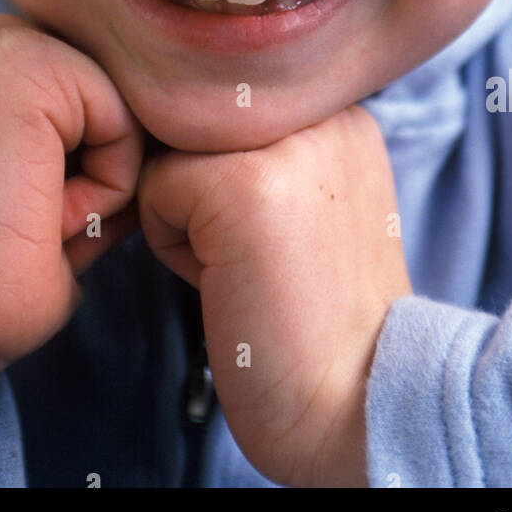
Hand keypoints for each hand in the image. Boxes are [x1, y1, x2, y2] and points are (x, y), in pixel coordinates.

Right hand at [0, 12, 143, 395]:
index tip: (45, 197)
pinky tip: (50, 208)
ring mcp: (5, 39)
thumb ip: (110, 116)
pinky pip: (124, 122)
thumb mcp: (73, 166)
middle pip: (134, 85)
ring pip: (134, 102)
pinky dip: (108, 184)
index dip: (110, 153)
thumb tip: (186, 96)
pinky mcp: (23, 65)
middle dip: (116, 159)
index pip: (121, 79)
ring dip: (112, 175)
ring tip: (47, 208)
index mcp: (2, 47)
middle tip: (46, 209)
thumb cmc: (20, 252)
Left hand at [138, 103, 410, 486]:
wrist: (357, 403)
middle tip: (265, 259)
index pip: (229, 107)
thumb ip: (267, 147)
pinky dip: (174, 249)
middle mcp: (323, 109)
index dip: (227, 181)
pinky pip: (154, 190)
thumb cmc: (318, 317)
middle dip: (205, 194)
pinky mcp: (241, 183)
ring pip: (172, 152)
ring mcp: (285, 141)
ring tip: (251, 267)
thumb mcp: (315, 200)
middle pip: (197, 123)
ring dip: (189, 218)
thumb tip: (176, 120)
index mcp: (343, 109)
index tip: (282, 242)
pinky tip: (233, 283)